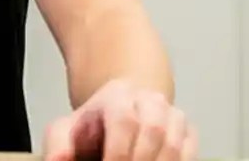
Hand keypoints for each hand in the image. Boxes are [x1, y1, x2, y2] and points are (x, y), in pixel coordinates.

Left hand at [42, 79, 196, 160]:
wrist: (122, 109)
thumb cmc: (94, 124)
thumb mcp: (66, 129)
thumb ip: (58, 145)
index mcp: (118, 96)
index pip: (124, 121)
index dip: (119, 151)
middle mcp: (150, 101)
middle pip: (154, 133)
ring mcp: (173, 115)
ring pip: (175, 145)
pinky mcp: (189, 132)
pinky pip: (190, 153)